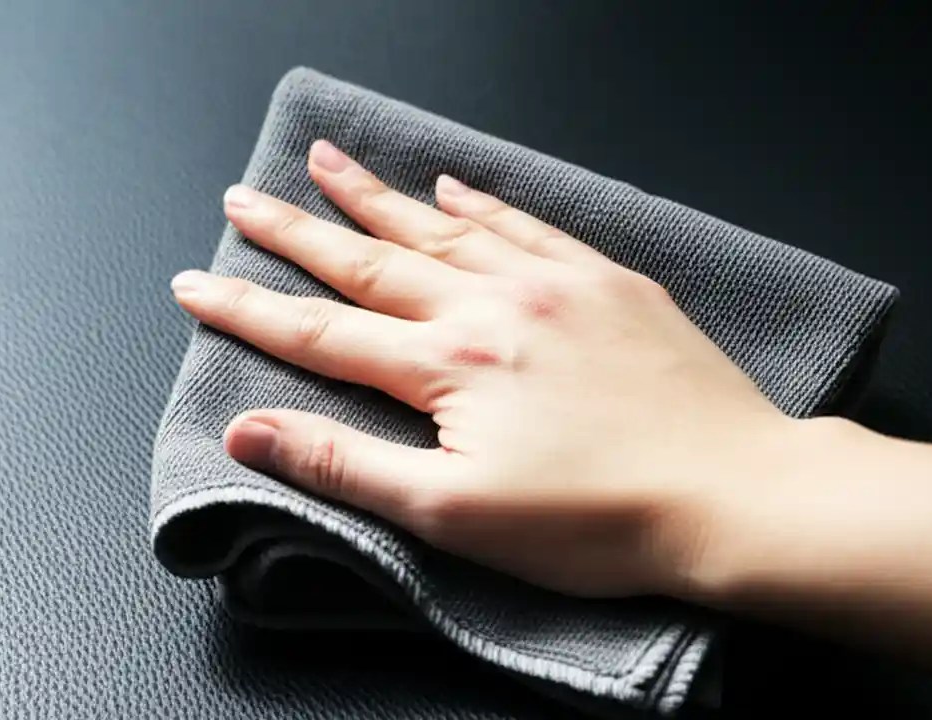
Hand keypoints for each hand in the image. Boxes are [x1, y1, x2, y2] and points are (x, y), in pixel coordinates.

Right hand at [171, 140, 803, 598]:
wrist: (735, 495)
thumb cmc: (600, 520)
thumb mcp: (455, 515)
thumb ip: (347, 465)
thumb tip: (251, 429)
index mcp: (449, 366)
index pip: (321, 330)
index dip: (249, 307)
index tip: (195, 282)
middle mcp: (493, 306)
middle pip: (371, 259)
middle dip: (297, 230)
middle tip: (243, 197)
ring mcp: (553, 285)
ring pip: (442, 228)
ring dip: (377, 197)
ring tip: (327, 161)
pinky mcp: (607, 283)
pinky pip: (527, 224)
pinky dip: (480, 203)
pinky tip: (450, 186)